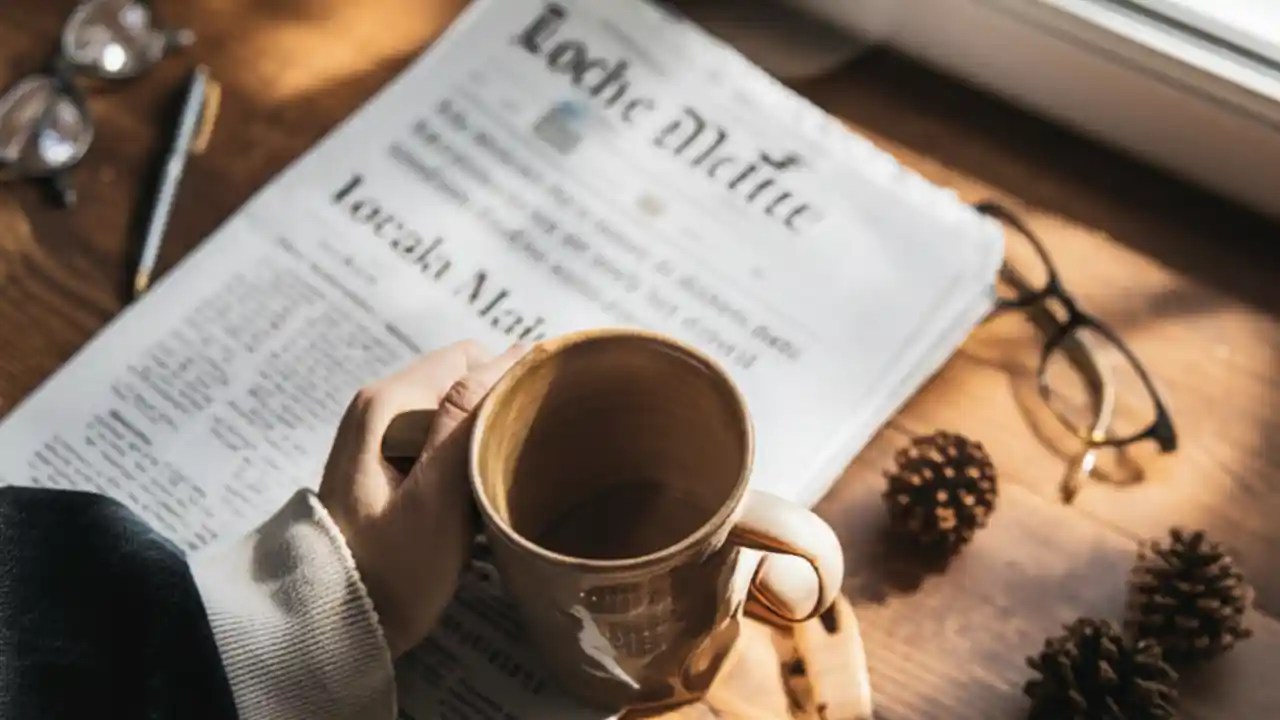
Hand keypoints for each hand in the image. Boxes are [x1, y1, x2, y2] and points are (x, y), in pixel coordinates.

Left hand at [319, 340, 526, 656]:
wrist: (339, 621)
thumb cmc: (393, 566)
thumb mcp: (436, 495)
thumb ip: (466, 420)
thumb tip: (514, 354)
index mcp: (389, 401)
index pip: (472, 358)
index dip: (512, 383)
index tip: (541, 426)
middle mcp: (380, 403)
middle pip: (464, 379)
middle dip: (496, 409)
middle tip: (517, 461)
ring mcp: (380, 431)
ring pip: (456, 409)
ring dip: (482, 435)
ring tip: (497, 480)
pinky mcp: (386, 459)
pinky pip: (441, 435)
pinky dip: (465, 454)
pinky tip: (475, 492)